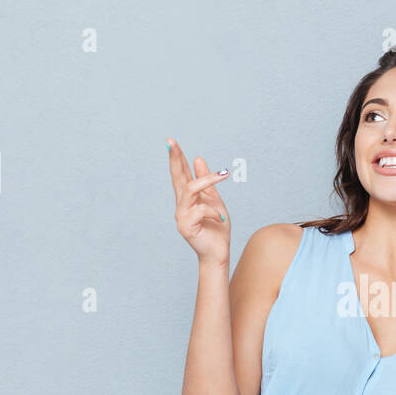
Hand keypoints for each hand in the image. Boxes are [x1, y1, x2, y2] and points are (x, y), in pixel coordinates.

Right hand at [167, 138, 230, 264]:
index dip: (176, 158)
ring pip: (191, 190)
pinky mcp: (185, 227)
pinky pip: (201, 210)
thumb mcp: (214, 200)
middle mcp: (181, 205)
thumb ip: (207, 182)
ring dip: (208, 180)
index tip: (171, 142)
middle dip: (175, 159)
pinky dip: (213, 212)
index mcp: (187, 198)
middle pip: (177, 178)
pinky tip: (220, 219)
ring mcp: (181, 216)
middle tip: (171, 142)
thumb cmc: (216, 228)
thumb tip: (197, 159)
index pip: (180, 174)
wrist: (218, 252)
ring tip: (224, 174)